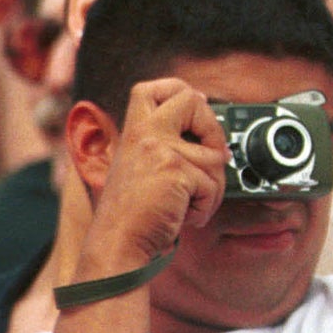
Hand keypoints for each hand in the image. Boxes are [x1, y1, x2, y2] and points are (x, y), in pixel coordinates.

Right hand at [86, 78, 228, 267]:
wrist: (117, 244)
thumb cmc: (132, 214)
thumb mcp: (143, 168)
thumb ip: (166, 145)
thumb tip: (210, 130)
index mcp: (134, 131)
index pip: (154, 88)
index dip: (182, 94)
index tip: (194, 115)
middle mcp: (144, 133)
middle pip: (193, 99)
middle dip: (213, 130)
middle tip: (208, 159)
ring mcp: (159, 149)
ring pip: (216, 155)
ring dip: (210, 187)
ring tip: (185, 203)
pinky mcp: (176, 171)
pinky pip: (213, 185)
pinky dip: (205, 207)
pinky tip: (183, 214)